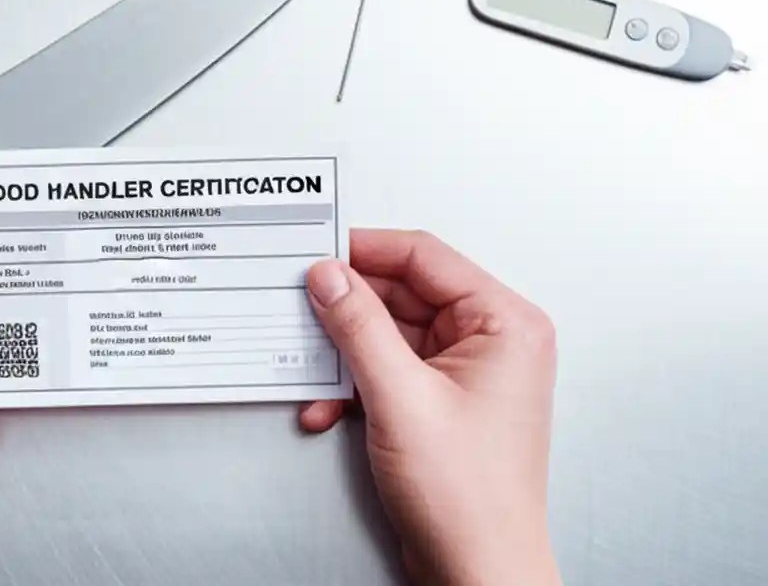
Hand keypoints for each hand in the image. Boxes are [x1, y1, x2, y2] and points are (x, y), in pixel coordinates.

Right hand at [299, 230, 559, 585]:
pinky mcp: (441, 402)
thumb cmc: (470, 499)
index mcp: (504, 323)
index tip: (318, 254)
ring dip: (344, 353)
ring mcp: (465, 373)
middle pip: (403, 294)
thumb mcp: (400, 397)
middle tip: (300, 307)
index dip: (365, 251)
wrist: (477, 570)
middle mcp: (492, 341)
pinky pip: (388, 370)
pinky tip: (327, 406)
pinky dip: (352, 385)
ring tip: (310, 366)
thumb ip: (358, 327)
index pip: (424, 257)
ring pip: (388, 335)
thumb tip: (329, 277)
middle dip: (347, 310)